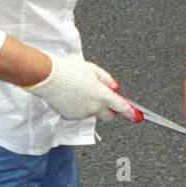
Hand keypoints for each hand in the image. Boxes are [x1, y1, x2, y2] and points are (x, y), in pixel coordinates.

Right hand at [27, 56, 143, 122]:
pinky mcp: (71, 117)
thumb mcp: (92, 70)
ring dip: (90, 105)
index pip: (120, 106)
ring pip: (92, 113)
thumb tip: (115, 88)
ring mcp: (82, 113)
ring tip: (78, 91)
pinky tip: (69, 96)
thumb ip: (107, 80)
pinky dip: (77, 107)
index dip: (130, 112)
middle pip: (108, 116)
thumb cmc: (70, 70)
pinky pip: (79, 113)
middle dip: (109, 111)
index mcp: (102, 94)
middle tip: (103, 100)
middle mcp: (94, 107)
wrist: (49, 77)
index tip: (136, 117)